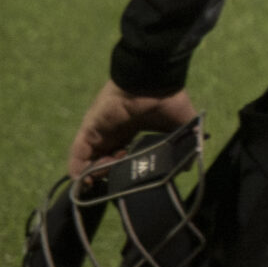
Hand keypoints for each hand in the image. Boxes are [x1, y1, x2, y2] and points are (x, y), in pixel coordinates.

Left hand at [68, 79, 197, 177]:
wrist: (154, 80)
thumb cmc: (169, 99)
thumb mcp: (181, 126)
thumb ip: (183, 146)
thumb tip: (188, 166)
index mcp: (131, 131)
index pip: (120, 155)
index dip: (122, 169)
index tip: (129, 181)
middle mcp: (113, 132)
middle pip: (103, 159)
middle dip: (108, 175)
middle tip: (116, 185)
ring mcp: (101, 131)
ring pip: (89, 159)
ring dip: (94, 175)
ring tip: (104, 184)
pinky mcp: (90, 129)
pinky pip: (78, 152)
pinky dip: (78, 168)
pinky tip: (85, 180)